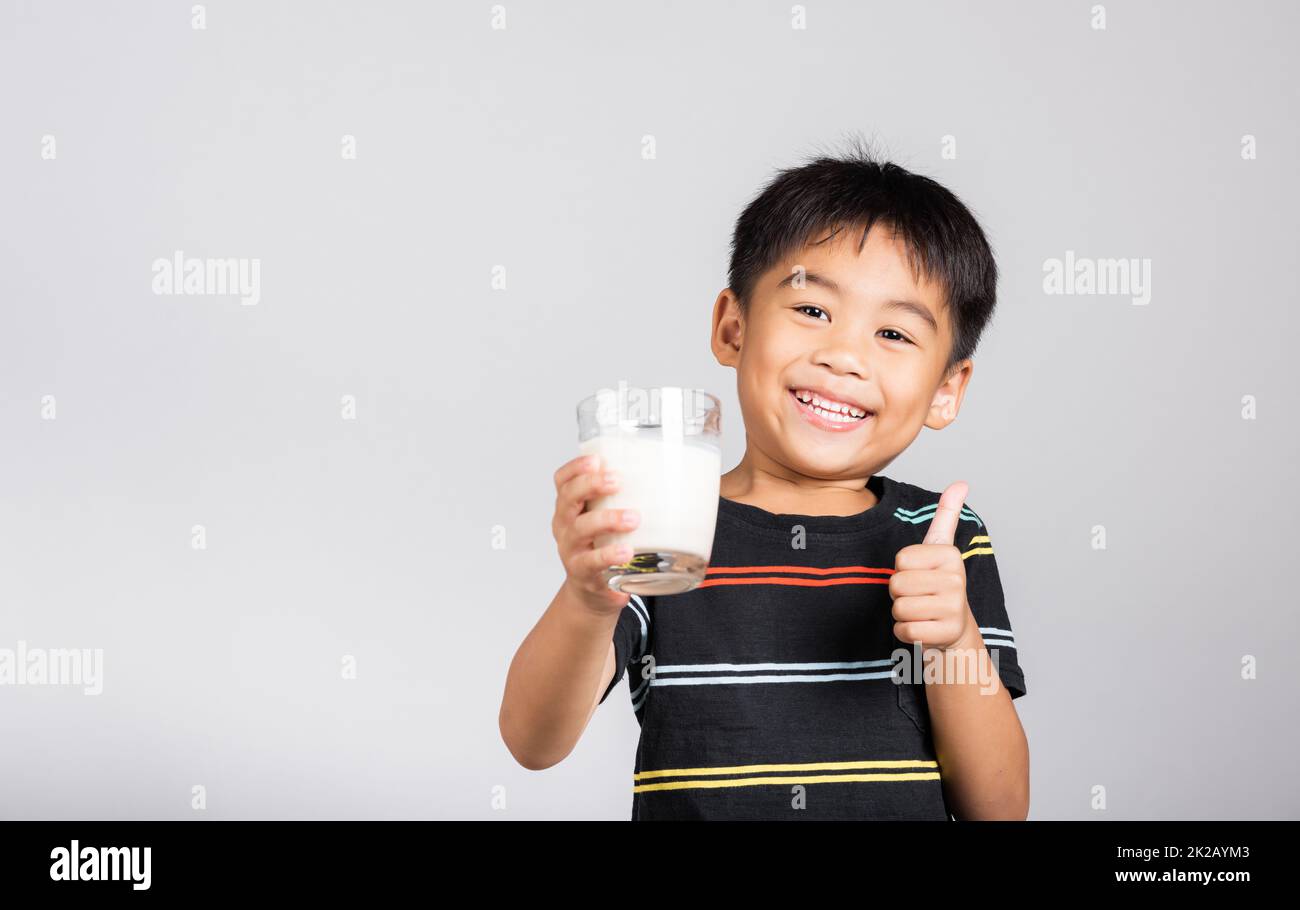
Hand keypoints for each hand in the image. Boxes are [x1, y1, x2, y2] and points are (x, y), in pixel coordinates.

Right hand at [551, 453, 640, 614]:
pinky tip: (627, 551)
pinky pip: (592, 562)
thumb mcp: (606, 520)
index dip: (576, 467)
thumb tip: (674, 476)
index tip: (597, 459)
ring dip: (607, 519)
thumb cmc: (604, 547)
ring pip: (581, 528)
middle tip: (618, 481)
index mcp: (570, 507)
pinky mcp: (582, 573)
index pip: (563, 481)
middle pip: (568, 498)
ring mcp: (571, 549)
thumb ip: (625, 500)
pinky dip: (609, 555)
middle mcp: (564, 525)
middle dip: (591, 485)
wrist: (592, 593)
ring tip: (633, 518)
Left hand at [889, 480, 979, 651]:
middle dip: (899, 593)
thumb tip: (961, 483)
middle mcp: (956, 580)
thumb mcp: (940, 548)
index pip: (900, 560)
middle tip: (919, 596)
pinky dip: (905, 632)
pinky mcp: (946, 634)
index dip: (902, 569)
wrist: (954, 629)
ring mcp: (954, 608)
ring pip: (899, 608)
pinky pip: (904, 630)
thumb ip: (946, 515)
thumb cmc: (938, 584)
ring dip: (902, 613)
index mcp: (950, 556)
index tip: (920, 574)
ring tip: (922, 611)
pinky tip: (923, 628)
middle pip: (896, 584)